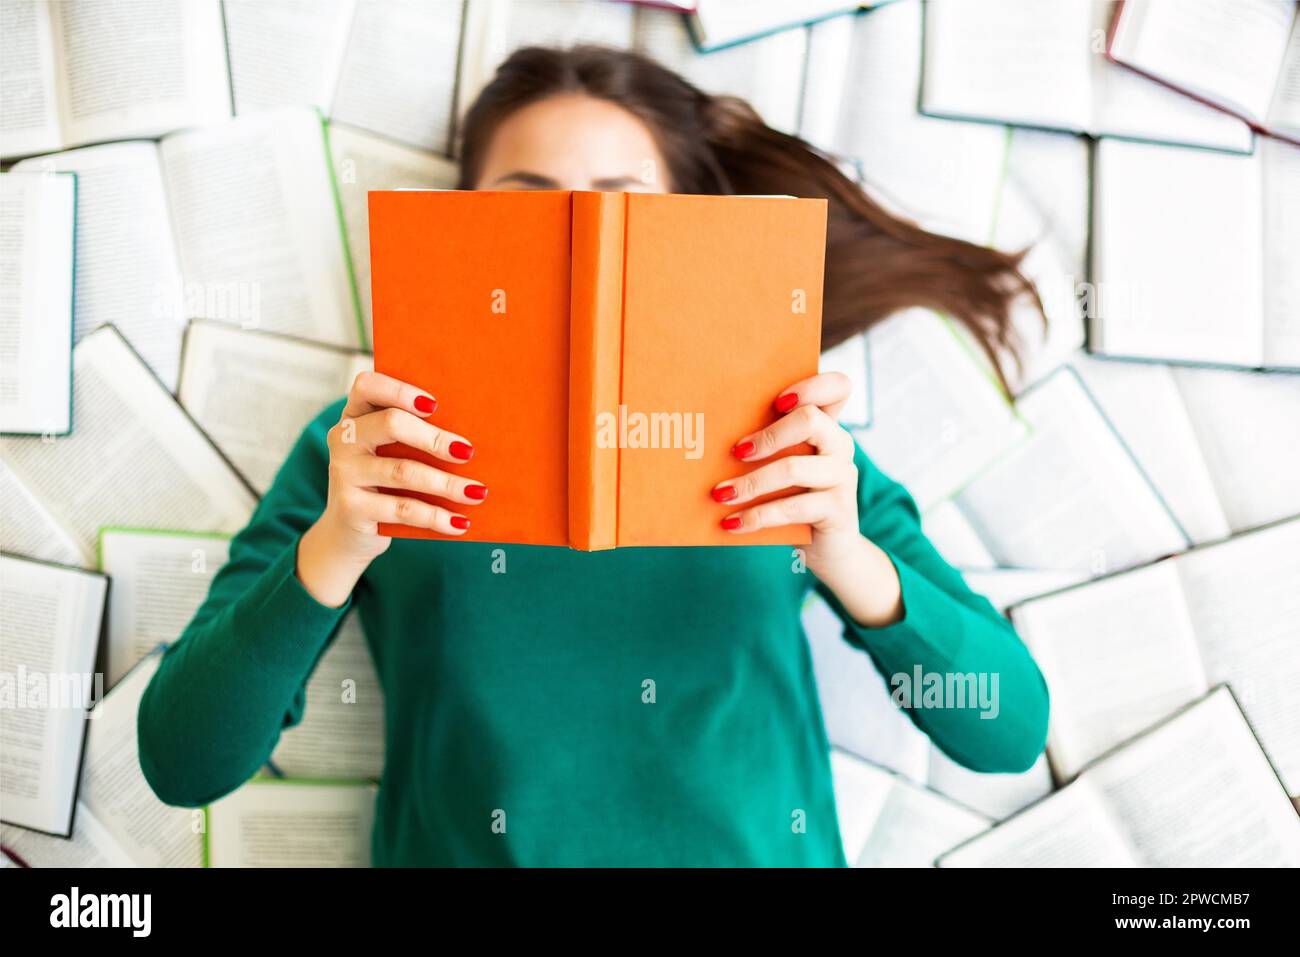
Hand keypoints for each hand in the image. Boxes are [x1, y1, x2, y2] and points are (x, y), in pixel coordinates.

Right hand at [296, 372, 485, 605]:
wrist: (348, 532)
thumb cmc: (383, 482)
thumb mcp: (391, 453)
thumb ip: (416, 436)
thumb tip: (471, 438)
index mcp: (355, 414)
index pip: (368, 385)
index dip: (400, 390)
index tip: (435, 404)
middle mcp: (344, 438)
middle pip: (391, 423)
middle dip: (434, 437)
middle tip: (468, 452)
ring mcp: (344, 473)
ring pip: (403, 471)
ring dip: (446, 483)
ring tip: (477, 492)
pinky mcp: (352, 508)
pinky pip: (403, 509)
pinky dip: (437, 517)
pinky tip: (460, 523)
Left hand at [711, 372, 859, 566]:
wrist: (826, 544)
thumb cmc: (794, 494)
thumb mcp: (783, 463)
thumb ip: (764, 443)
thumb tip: (707, 437)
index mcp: (827, 424)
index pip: (838, 387)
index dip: (810, 386)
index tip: (777, 401)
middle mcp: (840, 444)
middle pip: (810, 420)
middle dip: (767, 435)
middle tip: (736, 452)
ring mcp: (843, 476)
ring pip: (793, 468)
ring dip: (751, 482)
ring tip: (721, 494)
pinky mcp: (838, 510)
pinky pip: (792, 508)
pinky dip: (756, 516)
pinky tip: (732, 523)